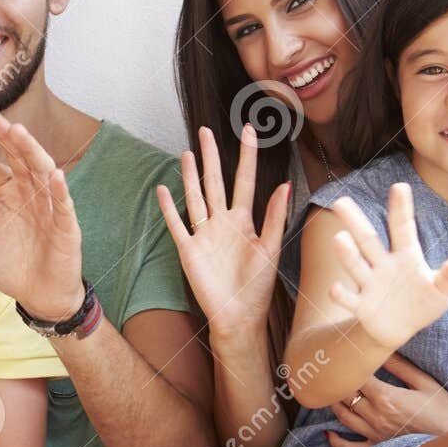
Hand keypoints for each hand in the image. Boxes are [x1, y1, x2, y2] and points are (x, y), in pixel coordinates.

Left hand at [0, 107, 84, 321]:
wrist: (38, 294)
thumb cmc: (10, 263)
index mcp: (7, 192)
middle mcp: (28, 192)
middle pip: (18, 157)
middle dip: (5, 136)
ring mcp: (49, 205)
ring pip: (42, 171)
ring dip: (31, 151)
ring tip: (17, 132)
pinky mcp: (66, 225)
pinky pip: (63, 204)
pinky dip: (59, 190)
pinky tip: (54, 175)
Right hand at [157, 124, 290, 332]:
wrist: (237, 315)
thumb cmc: (257, 287)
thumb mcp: (270, 250)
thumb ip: (274, 217)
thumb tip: (284, 185)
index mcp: (245, 222)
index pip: (244, 181)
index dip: (246, 156)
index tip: (248, 130)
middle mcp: (223, 223)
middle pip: (215, 182)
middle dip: (211, 156)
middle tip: (205, 130)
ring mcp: (204, 235)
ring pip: (195, 197)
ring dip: (190, 176)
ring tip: (187, 153)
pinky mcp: (189, 250)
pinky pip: (176, 224)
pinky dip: (169, 208)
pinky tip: (163, 190)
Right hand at [326, 187, 447, 351]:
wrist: (400, 329)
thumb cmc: (424, 302)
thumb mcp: (442, 291)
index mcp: (405, 256)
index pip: (402, 228)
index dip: (401, 209)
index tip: (400, 186)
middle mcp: (383, 265)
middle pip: (368, 240)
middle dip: (355, 221)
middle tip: (341, 202)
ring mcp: (370, 284)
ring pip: (356, 265)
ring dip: (347, 253)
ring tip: (339, 238)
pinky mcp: (362, 307)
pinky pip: (349, 299)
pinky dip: (341, 294)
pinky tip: (334, 289)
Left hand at [327, 354, 447, 446]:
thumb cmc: (443, 409)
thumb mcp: (424, 382)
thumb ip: (400, 366)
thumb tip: (382, 349)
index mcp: (386, 397)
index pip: (356, 377)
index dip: (346, 365)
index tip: (341, 355)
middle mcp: (376, 416)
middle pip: (345, 395)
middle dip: (336, 382)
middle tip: (329, 370)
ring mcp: (375, 434)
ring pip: (343, 416)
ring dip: (333, 403)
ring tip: (329, 392)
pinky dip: (336, 442)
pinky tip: (328, 433)